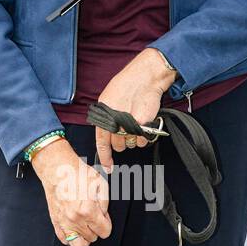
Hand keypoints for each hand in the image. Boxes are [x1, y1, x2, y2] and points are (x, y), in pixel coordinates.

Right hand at [30, 138, 111, 245]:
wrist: (57, 170)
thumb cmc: (77, 173)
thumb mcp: (100, 184)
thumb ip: (105, 204)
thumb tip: (103, 216)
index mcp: (88, 210)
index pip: (104, 231)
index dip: (107, 224)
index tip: (104, 218)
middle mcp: (75, 219)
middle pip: (93, 238)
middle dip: (96, 228)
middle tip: (94, 217)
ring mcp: (64, 222)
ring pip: (78, 244)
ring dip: (85, 237)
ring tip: (86, 227)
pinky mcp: (56, 221)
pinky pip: (64, 240)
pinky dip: (71, 238)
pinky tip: (75, 229)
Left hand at [94, 47, 176, 173]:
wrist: (144, 78)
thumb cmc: (126, 86)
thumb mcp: (108, 99)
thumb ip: (106, 118)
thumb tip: (106, 133)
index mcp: (104, 117)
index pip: (101, 143)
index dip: (105, 157)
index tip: (108, 167)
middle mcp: (115, 123)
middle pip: (118, 146)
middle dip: (122, 141)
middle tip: (127, 127)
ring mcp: (129, 126)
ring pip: (131, 144)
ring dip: (134, 138)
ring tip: (136, 120)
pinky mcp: (143, 126)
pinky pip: (143, 140)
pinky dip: (145, 136)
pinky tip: (144, 122)